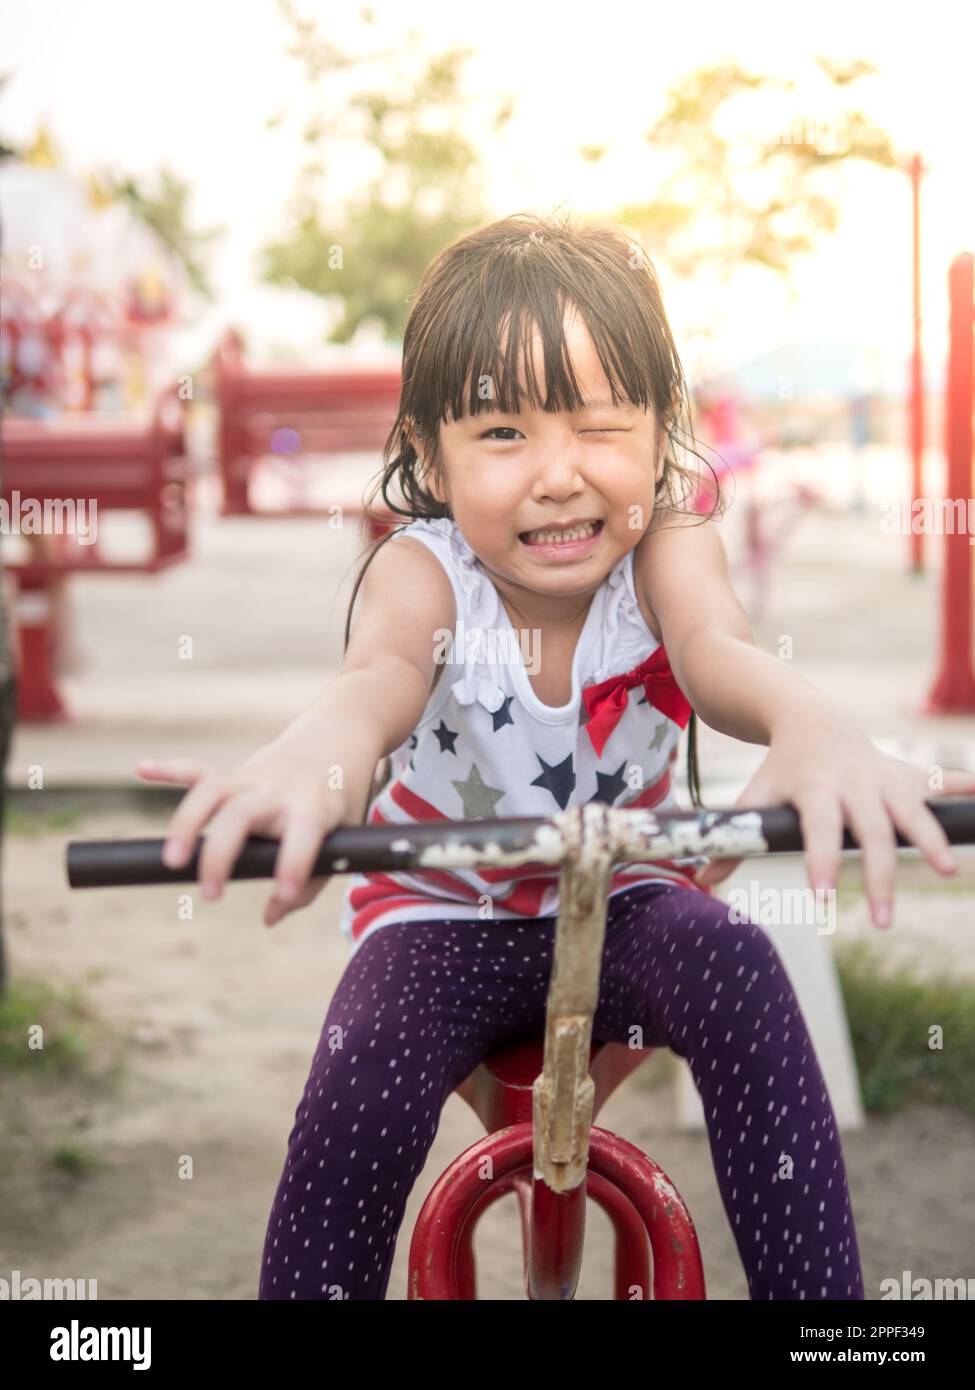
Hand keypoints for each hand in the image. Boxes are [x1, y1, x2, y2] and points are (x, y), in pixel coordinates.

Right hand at [136, 739, 353, 927]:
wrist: (340, 737)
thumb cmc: (341, 800)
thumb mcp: (343, 838)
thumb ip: (312, 881)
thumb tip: (269, 917)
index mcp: (314, 807)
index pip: (303, 836)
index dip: (293, 867)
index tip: (280, 898)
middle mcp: (278, 791)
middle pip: (241, 815)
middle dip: (221, 854)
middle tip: (210, 895)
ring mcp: (252, 779)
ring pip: (211, 791)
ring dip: (187, 822)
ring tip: (171, 860)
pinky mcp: (234, 773)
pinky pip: (198, 769)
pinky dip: (170, 769)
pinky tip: (141, 769)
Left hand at [693, 715, 974, 928]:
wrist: (811, 719)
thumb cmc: (781, 770)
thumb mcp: (754, 798)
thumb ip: (733, 840)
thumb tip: (699, 881)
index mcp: (815, 789)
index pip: (818, 831)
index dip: (820, 864)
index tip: (823, 901)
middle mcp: (854, 783)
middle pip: (871, 832)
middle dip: (879, 876)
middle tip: (882, 923)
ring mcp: (885, 777)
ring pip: (913, 811)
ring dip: (931, 840)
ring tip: (946, 872)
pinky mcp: (909, 775)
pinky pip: (943, 782)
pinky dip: (967, 789)